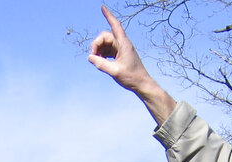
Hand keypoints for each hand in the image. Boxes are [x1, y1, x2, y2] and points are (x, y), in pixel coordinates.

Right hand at [88, 6, 177, 124]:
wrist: (141, 83)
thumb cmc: (131, 77)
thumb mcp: (114, 71)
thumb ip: (101, 64)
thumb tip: (90, 57)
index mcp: (124, 44)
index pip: (115, 26)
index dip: (109, 16)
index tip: (102, 7)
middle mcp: (123, 44)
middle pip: (106, 36)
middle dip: (97, 44)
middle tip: (92, 56)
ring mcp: (121, 49)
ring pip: (106, 43)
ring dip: (99, 50)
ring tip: (96, 60)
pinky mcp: (120, 55)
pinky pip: (108, 50)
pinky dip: (102, 54)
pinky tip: (99, 61)